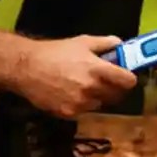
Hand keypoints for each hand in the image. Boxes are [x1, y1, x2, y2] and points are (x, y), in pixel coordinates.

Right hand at [14, 35, 137, 117]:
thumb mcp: (82, 41)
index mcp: (97, 70)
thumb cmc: (55, 52)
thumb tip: (121, 45)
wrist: (27, 68)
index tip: (126, 76)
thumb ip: (106, 43)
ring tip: (84, 85)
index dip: (129, 78)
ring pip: (100, 104)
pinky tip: (71, 92)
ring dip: (98, 97)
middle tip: (107, 80)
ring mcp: (80, 104)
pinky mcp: (68, 114)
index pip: (127, 81)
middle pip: (117, 96)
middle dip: (115, 88)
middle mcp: (91, 89)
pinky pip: (84, 111)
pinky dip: (82, 104)